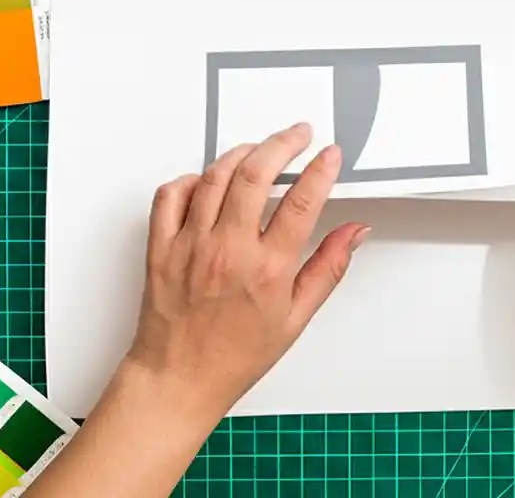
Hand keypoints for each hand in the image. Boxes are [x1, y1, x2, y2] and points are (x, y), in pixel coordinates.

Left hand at [125, 122, 369, 417]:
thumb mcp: (296, 317)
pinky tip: (209, 181)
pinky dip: (192, 178)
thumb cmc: (234, 356)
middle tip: (297, 135)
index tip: (329, 155)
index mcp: (267, 270)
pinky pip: (171, 194)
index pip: (301, 201)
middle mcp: (228, 251)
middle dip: (282, 143)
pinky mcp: (161, 246)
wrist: (178, 378)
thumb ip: (327, 267)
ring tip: (259, 151)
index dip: (319, 169)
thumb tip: (354, 232)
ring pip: (215, 175)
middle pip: (256, 173)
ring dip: (242, 153)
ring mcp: (190, 245)